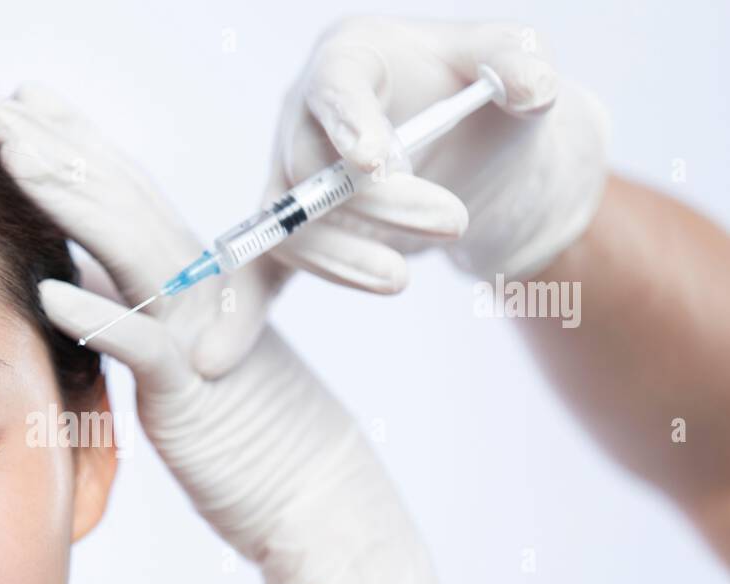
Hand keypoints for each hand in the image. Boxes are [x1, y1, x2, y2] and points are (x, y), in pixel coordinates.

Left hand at [0, 86, 454, 583]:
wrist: (312, 493)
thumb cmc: (245, 434)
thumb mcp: (177, 359)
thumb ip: (132, 308)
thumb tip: (80, 274)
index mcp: (189, 282)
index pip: (125, 196)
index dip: (74, 143)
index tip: (25, 100)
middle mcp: (195, 293)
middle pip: (121, 202)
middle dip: (58, 147)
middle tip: (0, 100)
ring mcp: (195, 338)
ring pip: (130, 253)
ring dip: (69, 200)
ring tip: (13, 154)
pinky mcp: (192, 395)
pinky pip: (144, 351)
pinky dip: (100, 319)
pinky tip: (49, 290)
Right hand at [265, 16, 610, 292]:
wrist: (468, 143)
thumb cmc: (482, 90)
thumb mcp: (513, 59)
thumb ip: (523, 63)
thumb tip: (533, 90)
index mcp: (351, 57)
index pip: (335, 87)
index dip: (350, 124)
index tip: (375, 164)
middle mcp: (305, 115)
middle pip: (312, 167)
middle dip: (377, 204)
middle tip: (454, 221)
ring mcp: (293, 176)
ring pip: (292, 229)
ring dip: (342, 261)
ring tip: (401, 279)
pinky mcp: (297, 231)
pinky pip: (261, 270)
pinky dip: (244, 312)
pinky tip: (218, 359)